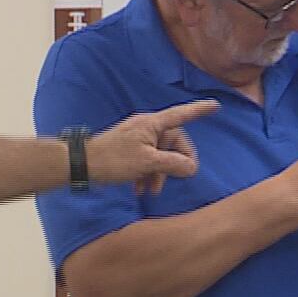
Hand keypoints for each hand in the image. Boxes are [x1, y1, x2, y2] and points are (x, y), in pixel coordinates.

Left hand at [85, 99, 215, 194]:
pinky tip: (140, 190)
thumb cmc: (113, 160)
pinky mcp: (128, 150)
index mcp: (152, 124)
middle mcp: (146, 127)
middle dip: (174, 164)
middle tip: (172, 181)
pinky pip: (146, 160)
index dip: (200, 111)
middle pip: (173, 143)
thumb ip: (173, 164)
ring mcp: (137, 138)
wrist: (81, 164)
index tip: (216, 105)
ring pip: (159, 155)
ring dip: (159, 174)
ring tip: (151, 191)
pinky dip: (147, 174)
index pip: (182, 115)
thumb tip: (192, 167)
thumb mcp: (147, 163)